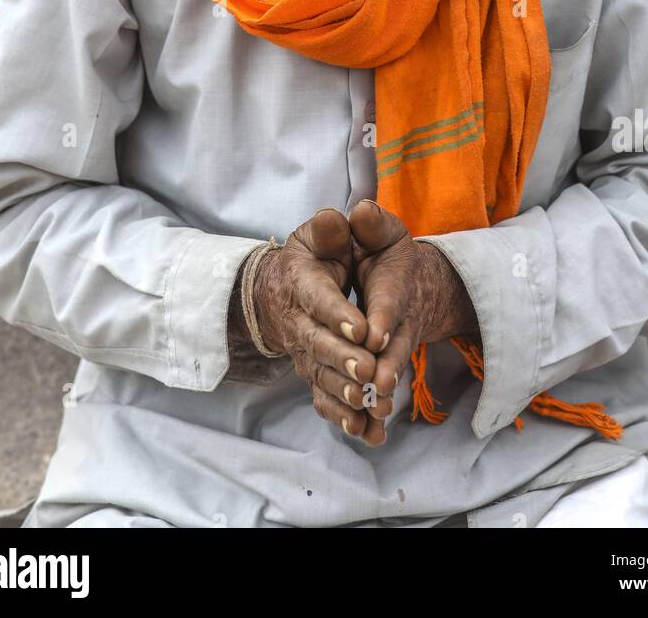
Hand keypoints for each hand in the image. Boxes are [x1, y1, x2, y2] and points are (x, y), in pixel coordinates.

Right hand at [252, 207, 385, 443]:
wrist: (279, 291)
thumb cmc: (311, 257)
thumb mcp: (319, 235)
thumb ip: (332, 229)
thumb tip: (343, 216)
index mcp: (303, 283)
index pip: (319, 298)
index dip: (338, 314)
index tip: (362, 328)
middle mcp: (300, 322)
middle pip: (319, 344)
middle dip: (343, 359)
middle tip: (368, 371)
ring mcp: (305, 353)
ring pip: (321, 377)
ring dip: (343, 393)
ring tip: (366, 404)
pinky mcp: (313, 374)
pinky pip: (325, 400)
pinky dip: (344, 418)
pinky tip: (368, 432)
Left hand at [348, 199, 479, 438]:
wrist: (415, 287)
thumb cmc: (391, 257)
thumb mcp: (385, 233)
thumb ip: (372, 224)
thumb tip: (361, 209)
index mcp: (394, 287)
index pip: (390, 303)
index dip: (383, 318)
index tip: (374, 335)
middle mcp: (399, 322)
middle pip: (396, 346)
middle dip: (388, 364)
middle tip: (377, 383)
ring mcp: (396, 348)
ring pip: (391, 374)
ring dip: (383, 393)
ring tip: (374, 414)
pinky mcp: (386, 366)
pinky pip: (380, 391)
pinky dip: (374, 412)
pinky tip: (366, 433)